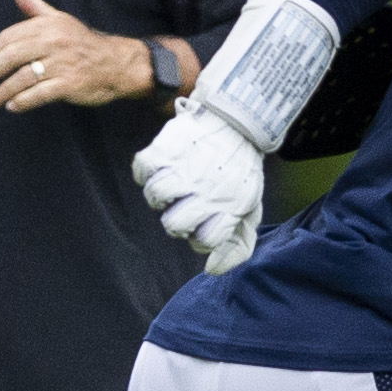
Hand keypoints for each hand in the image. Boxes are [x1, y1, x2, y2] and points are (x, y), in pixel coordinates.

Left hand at [0, 0, 152, 111]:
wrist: (116, 63)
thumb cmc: (81, 41)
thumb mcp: (58, 19)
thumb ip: (33, 5)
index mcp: (47, 25)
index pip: (8, 38)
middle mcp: (54, 41)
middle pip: (11, 56)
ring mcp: (62, 63)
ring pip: (22, 78)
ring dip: (2, 92)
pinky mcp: (70, 84)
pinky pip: (39, 94)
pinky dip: (22, 101)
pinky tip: (12, 107)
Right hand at [133, 100, 266, 274]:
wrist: (238, 120)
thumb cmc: (239, 172)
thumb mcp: (249, 209)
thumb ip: (237, 245)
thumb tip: (212, 270)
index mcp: (229, 206)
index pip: (204, 240)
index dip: (202, 237)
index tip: (207, 221)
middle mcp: (205, 190)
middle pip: (173, 226)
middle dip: (178, 221)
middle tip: (187, 205)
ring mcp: (184, 169)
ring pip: (156, 197)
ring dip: (160, 196)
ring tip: (172, 186)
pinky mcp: (166, 148)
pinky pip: (142, 169)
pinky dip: (145, 171)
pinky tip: (160, 167)